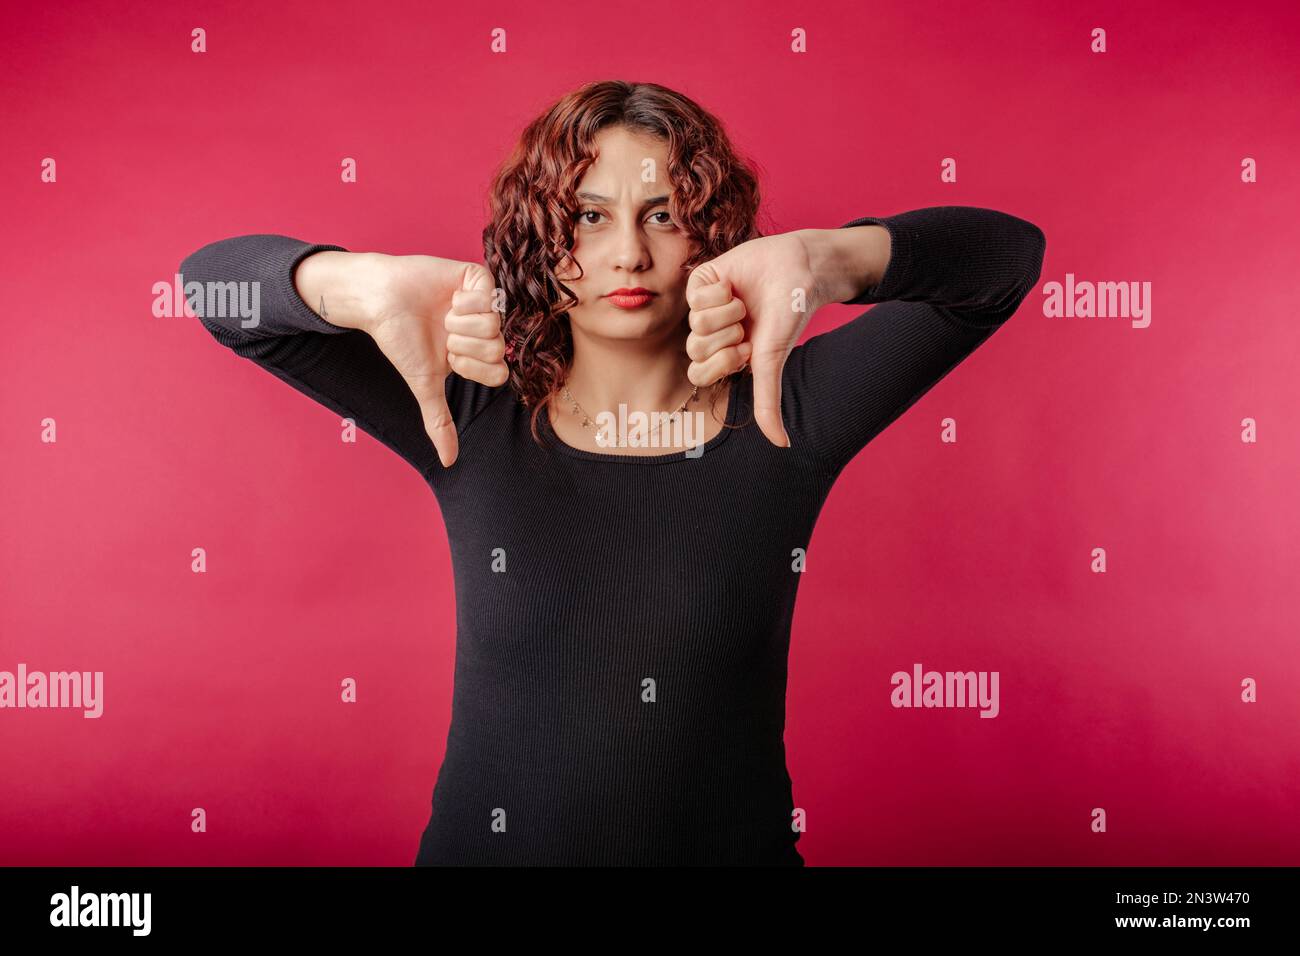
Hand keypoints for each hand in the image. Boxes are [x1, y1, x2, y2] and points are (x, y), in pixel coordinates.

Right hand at [364, 255, 507, 467]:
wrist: (381, 300)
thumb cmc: (401, 340)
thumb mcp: (424, 385)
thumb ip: (439, 421)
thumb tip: (449, 462)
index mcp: (478, 354)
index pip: (499, 373)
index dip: (471, 367)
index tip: (448, 357)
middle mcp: (486, 329)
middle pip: (498, 349)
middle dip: (463, 344)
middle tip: (444, 333)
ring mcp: (485, 302)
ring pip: (494, 324)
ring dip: (460, 322)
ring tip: (443, 314)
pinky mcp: (478, 277)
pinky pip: (490, 296)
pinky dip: (463, 300)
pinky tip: (448, 296)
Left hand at [685, 231, 828, 446]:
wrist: (801, 271)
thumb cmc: (789, 315)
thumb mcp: (773, 362)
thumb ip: (768, 403)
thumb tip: (782, 445)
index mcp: (724, 355)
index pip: (698, 373)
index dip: (721, 361)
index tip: (747, 349)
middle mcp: (712, 333)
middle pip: (694, 349)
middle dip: (725, 338)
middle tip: (745, 326)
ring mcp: (705, 307)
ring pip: (695, 323)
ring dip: (726, 314)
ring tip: (744, 305)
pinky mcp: (703, 282)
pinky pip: (694, 296)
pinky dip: (720, 292)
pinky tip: (735, 286)